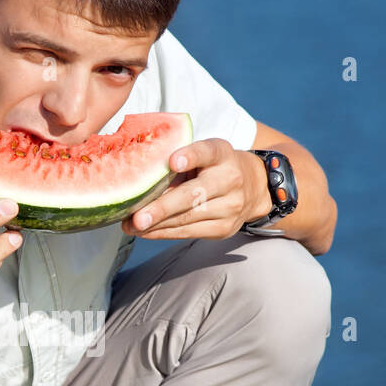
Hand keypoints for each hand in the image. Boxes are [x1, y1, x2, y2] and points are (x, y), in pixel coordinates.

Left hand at [121, 138, 270, 240]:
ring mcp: (230, 206)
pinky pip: (189, 232)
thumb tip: (139, 183)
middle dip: (162, 208)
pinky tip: (146, 233)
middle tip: (136, 217)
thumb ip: (178, 164)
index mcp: (222, 154)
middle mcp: (230, 179)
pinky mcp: (224, 228)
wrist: (254, 187)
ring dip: (156, 225)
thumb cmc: (214, 167)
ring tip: (131, 227)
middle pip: (193, 195)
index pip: (207, 152)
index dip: (190, 156)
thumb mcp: (203, 155)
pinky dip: (164, 233)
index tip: (173, 162)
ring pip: (188, 218)